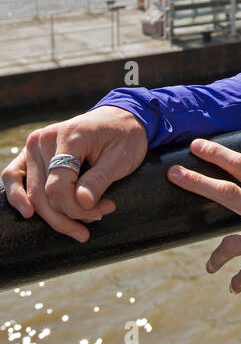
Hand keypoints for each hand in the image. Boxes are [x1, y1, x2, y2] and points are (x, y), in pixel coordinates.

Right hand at [1, 107, 148, 241]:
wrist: (120, 118)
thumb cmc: (124, 137)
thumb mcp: (122, 158)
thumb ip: (99, 180)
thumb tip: (82, 203)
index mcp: (69, 136)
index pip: (58, 186)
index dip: (75, 208)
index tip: (101, 211)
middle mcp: (45, 139)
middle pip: (43, 194)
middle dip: (68, 215)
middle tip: (98, 216)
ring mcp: (35, 144)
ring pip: (33, 193)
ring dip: (54, 215)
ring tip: (79, 225)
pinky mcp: (31, 151)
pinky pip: (14, 175)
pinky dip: (17, 196)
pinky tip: (27, 213)